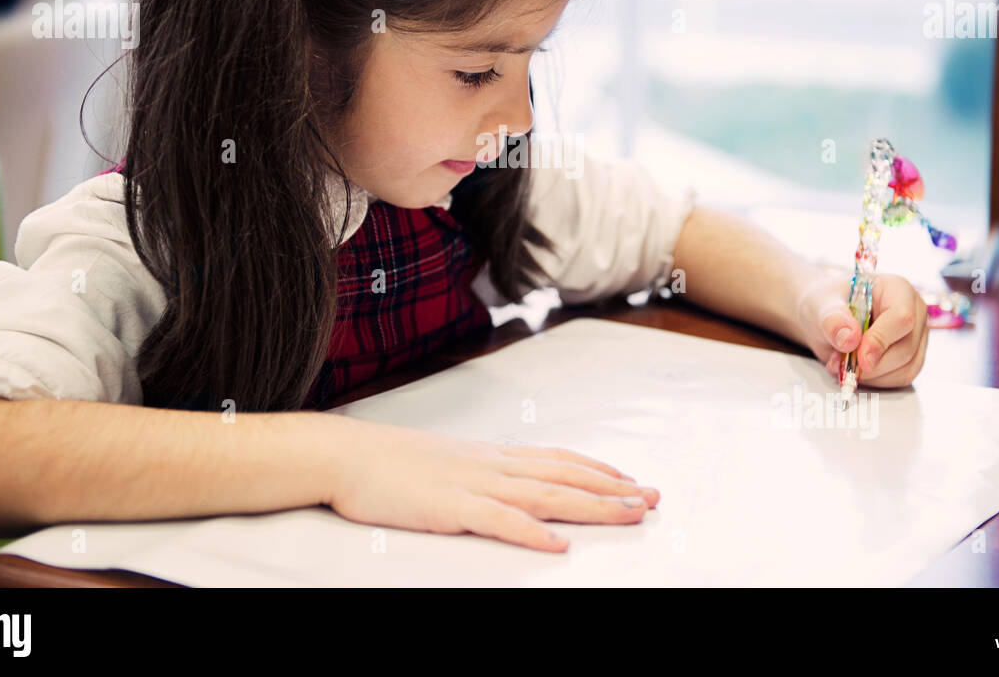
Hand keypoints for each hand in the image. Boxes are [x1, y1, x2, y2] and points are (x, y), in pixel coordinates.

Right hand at [322, 416, 659, 552]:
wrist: (344, 454)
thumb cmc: (387, 462)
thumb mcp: (444, 462)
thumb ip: (476, 471)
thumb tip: (502, 482)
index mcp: (489, 456)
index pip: (556, 459)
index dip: (597, 468)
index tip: (630, 477)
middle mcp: (491, 465)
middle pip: (565, 475)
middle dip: (613, 487)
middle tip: (654, 497)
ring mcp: (473, 484)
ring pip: (546, 495)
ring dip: (593, 505)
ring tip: (631, 514)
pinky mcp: (450, 507)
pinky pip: (499, 521)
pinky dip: (532, 533)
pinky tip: (559, 545)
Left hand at [794, 271, 928, 388]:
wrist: (826, 320)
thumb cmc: (827, 305)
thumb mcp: (820, 305)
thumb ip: (832, 319)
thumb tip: (849, 339)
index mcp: (897, 289)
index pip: (901, 318)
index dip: (881, 340)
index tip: (859, 357)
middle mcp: (915, 313)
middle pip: (905, 348)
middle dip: (870, 363)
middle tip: (839, 362)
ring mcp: (916, 337)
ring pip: (904, 368)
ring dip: (870, 374)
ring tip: (842, 363)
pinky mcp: (911, 359)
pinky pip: (900, 379)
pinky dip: (875, 381)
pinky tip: (855, 369)